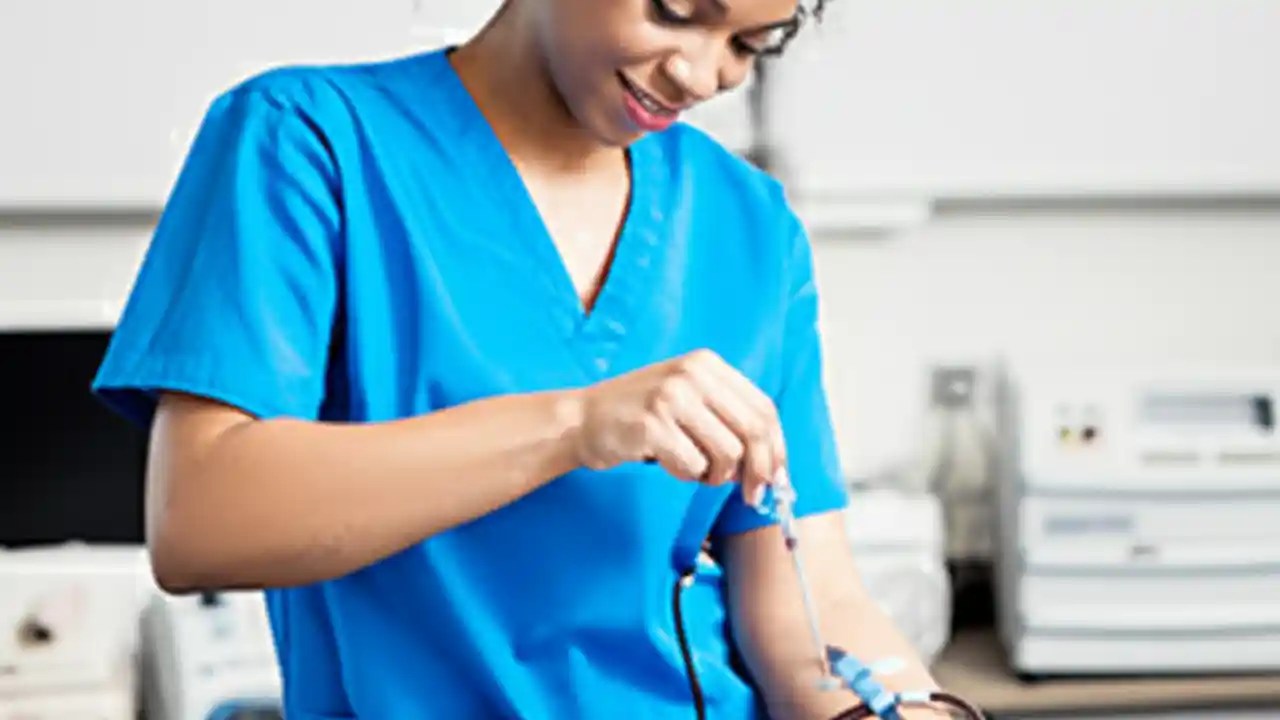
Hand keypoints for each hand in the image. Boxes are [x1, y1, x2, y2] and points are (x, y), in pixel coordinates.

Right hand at [569, 349, 786, 503]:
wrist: (581, 419)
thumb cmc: (641, 416)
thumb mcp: (688, 399)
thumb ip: (728, 419)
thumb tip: (774, 466)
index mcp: (707, 364)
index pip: (764, 408)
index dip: (777, 448)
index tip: (776, 477)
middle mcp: (692, 373)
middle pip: (754, 431)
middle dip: (760, 471)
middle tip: (752, 496)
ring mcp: (671, 397)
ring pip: (727, 453)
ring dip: (716, 475)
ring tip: (695, 470)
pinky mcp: (652, 424)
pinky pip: (693, 466)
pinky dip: (687, 475)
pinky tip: (668, 463)